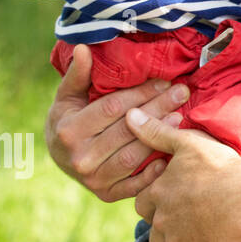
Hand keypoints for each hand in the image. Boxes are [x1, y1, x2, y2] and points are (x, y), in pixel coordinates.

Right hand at [45, 44, 189, 200]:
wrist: (58, 157)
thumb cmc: (68, 119)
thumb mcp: (67, 96)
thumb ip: (78, 74)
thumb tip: (83, 47)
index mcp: (69, 131)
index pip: (113, 108)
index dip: (141, 93)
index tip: (165, 81)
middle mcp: (79, 158)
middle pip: (128, 130)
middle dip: (158, 109)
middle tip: (182, 94)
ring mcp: (92, 179)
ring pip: (134, 156)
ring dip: (161, 137)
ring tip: (180, 118)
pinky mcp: (106, 194)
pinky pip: (135, 185)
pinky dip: (154, 172)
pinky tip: (170, 155)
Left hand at [129, 109, 240, 241]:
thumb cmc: (222, 169)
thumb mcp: (190, 144)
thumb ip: (158, 133)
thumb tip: (130, 116)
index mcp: (158, 194)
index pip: (143, 203)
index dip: (157, 200)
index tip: (176, 196)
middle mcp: (162, 222)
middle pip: (155, 229)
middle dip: (167, 224)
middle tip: (191, 214)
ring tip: (203, 229)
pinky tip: (215, 240)